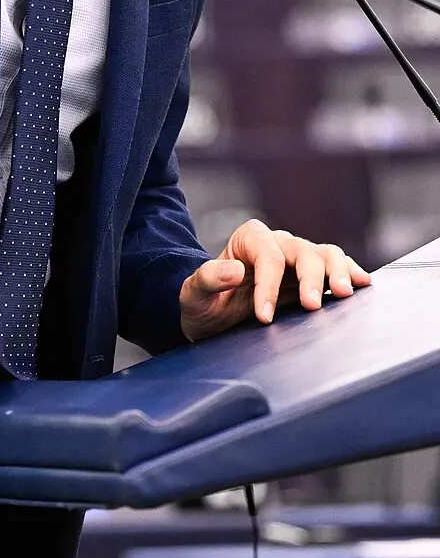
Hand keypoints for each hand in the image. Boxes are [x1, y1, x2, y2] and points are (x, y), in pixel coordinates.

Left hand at [180, 219, 371, 341]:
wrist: (213, 317)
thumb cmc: (203, 303)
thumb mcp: (194, 294)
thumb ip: (208, 279)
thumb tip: (235, 270)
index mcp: (248, 239)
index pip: (267, 255)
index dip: (268, 285)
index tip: (264, 316)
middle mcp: (277, 243)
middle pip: (302, 251)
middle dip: (310, 277)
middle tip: (312, 305)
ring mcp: (297, 260)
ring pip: (325, 254)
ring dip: (338, 272)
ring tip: (346, 293)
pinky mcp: (312, 279)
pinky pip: (337, 269)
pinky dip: (351, 274)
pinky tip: (363, 285)